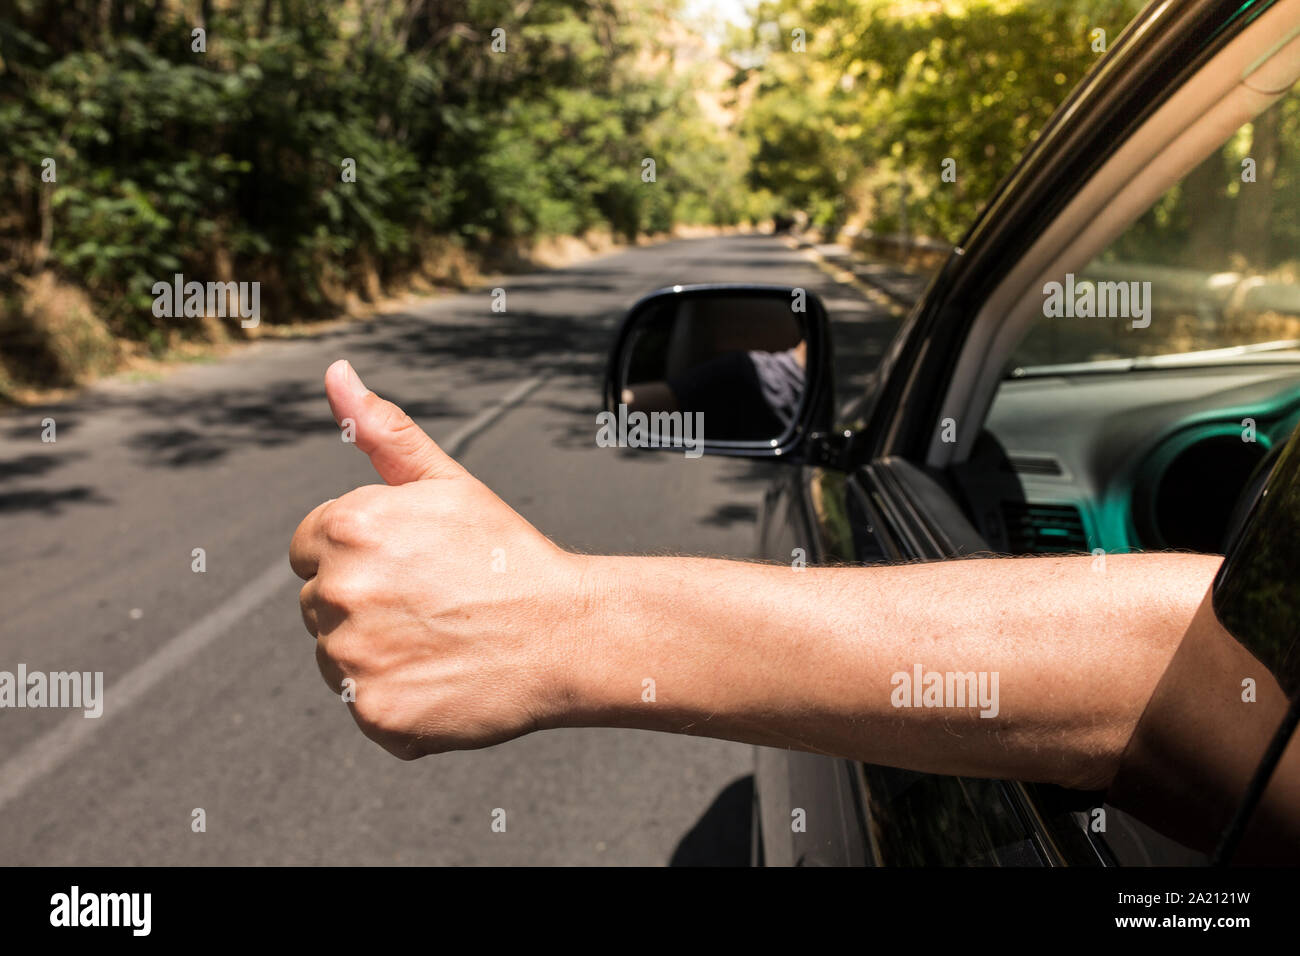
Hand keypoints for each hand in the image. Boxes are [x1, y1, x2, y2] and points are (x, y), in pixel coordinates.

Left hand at [290, 360, 589, 758]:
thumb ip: (382, 431)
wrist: (567, 633)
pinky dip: (398, 703)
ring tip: (442, 644)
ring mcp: (353, 657)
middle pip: (318, 606)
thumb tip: (335, 373)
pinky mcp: (373, 712)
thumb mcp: (447, 483)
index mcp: (346, 527)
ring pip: (336, 660)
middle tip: (436, 606)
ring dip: (376, 658)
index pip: (308, 549)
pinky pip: (363, 708)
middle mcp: (337, 591)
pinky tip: (444, 681)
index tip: (413, 568)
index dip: (362, 557)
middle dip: (365, 606)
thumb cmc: (508, 554)